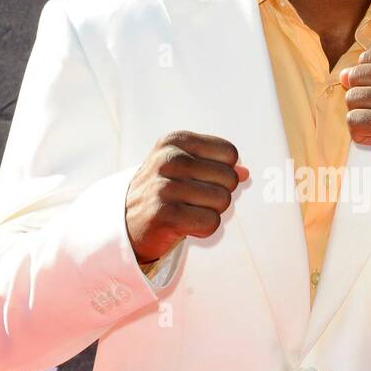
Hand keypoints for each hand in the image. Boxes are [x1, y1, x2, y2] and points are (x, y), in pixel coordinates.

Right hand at [125, 131, 248, 262]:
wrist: (125, 222)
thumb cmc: (163, 192)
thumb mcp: (186, 168)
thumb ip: (218, 166)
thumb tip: (246, 173)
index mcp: (175, 141)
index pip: (229, 153)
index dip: (223, 172)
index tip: (200, 180)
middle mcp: (169, 159)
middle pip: (230, 178)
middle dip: (218, 194)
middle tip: (193, 201)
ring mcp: (164, 186)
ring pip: (223, 201)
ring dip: (211, 212)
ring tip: (187, 212)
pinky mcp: (164, 214)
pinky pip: (211, 222)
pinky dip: (204, 229)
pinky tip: (184, 226)